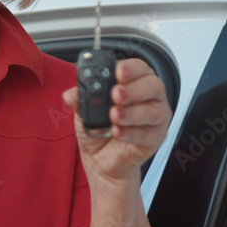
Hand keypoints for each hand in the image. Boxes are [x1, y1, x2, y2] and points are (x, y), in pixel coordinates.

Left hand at [63, 58, 172, 180]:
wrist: (100, 159)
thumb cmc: (99, 128)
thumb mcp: (84, 112)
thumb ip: (80, 100)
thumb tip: (71, 94)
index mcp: (134, 83)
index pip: (140, 68)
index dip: (131, 68)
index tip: (118, 72)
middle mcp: (150, 98)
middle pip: (154, 86)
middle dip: (134, 89)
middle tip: (116, 95)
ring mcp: (156, 119)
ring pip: (154, 111)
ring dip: (133, 113)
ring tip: (114, 116)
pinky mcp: (155, 139)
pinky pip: (149, 134)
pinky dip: (132, 133)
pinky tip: (118, 133)